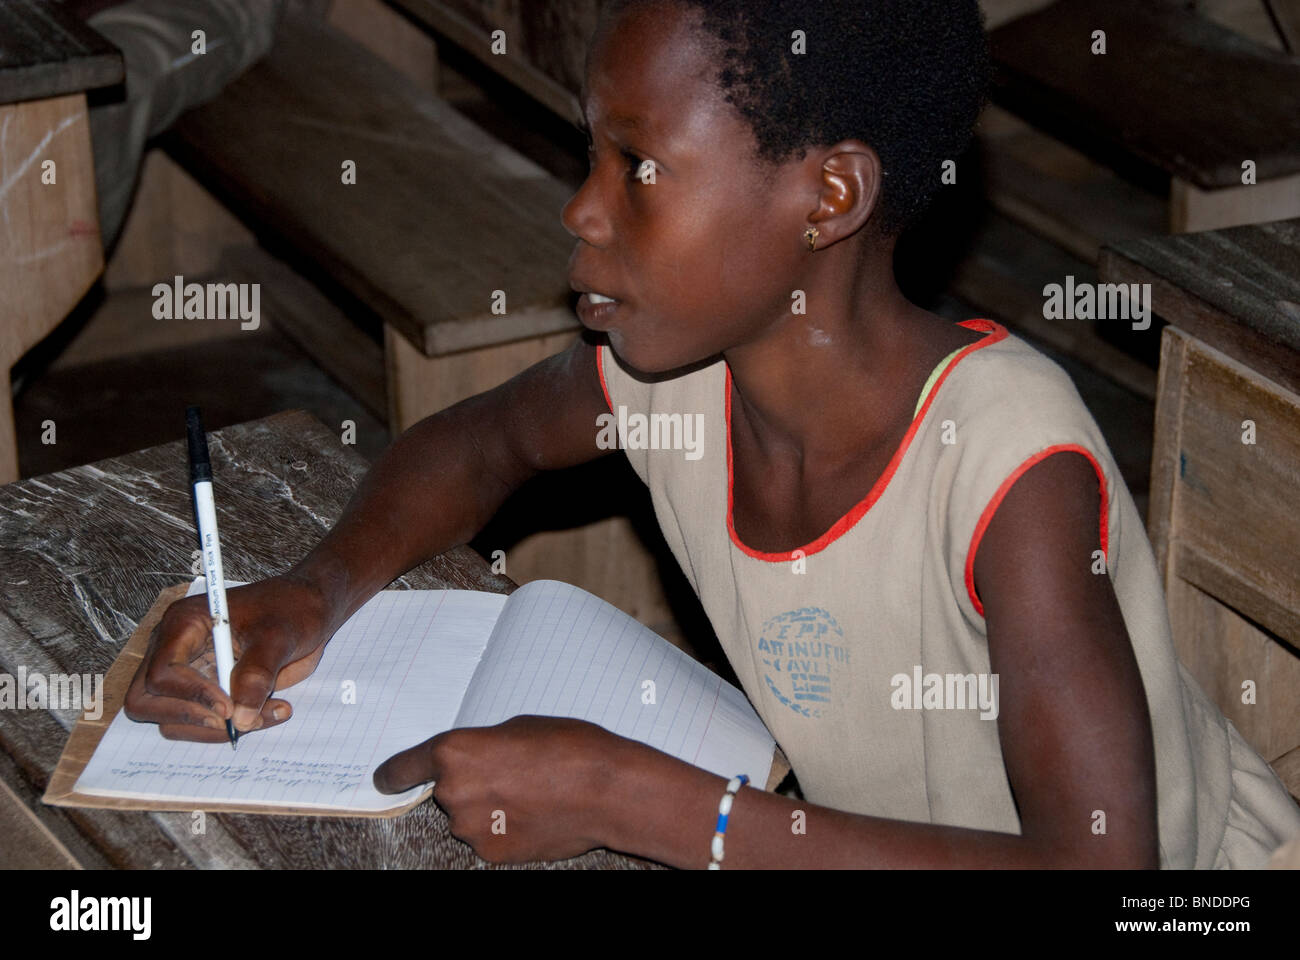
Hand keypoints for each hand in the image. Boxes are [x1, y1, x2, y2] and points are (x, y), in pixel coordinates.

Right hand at [124, 574, 332, 740]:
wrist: (309, 610)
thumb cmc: (291, 610)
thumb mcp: (278, 636)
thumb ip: (257, 674)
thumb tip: (241, 719)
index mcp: (184, 624)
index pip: (161, 673)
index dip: (191, 695)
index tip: (229, 707)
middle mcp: (174, 650)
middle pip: (147, 701)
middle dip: (191, 718)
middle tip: (237, 722)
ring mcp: (186, 673)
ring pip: (174, 719)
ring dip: (216, 729)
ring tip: (268, 713)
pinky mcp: (206, 691)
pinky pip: (202, 722)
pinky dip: (231, 727)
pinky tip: (270, 712)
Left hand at [373, 716, 627, 862]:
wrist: (603, 790)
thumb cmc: (567, 747)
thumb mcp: (516, 727)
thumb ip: (482, 746)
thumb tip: (475, 762)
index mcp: (454, 752)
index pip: (403, 768)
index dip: (394, 774)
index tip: (386, 780)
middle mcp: (453, 792)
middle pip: (448, 790)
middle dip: (472, 783)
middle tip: (514, 772)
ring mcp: (471, 828)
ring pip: (469, 816)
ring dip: (489, 807)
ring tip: (532, 793)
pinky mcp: (492, 853)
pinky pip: (489, 837)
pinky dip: (505, 828)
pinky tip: (535, 815)